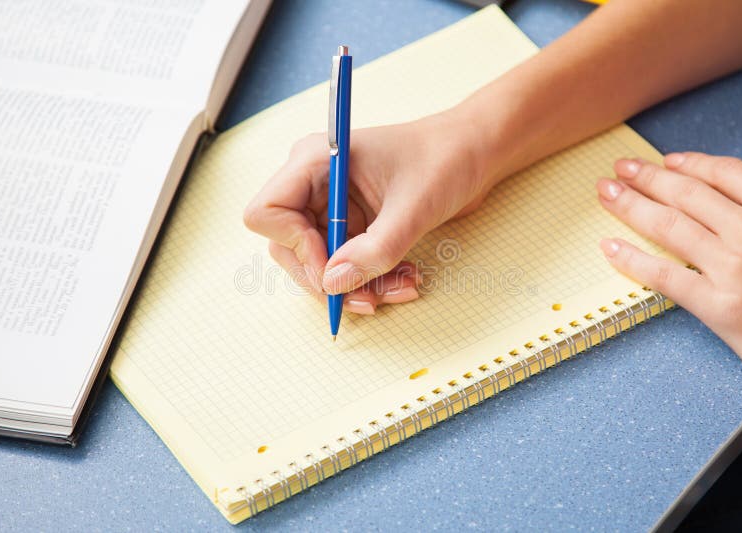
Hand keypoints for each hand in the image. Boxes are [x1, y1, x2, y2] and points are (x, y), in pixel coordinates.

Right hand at [243, 111, 491, 313]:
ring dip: (358, 286)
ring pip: (320, 264)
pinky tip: (406, 278)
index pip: (267, 213)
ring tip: (404, 287)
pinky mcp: (351, 223)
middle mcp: (314, 184)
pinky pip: (346, 265)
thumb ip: (374, 250)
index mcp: (316, 161)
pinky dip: (372, 280)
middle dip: (330, 280)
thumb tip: (333, 284)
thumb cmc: (446, 159)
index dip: (295, 246)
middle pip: (289, 248)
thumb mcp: (414, 208)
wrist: (475, 153)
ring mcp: (331, 205)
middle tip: (370, 299)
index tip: (335, 266)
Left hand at [596, 152, 741, 395]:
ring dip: (630, 205)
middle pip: (687, 194)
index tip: (663, 160)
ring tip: (607, 194)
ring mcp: (734, 269)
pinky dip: (632, 259)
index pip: (725, 174)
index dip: (688, 163)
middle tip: (620, 169)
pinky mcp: (720, 306)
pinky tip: (611, 248)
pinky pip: (665, 275)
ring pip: (668, 226)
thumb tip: (731, 205)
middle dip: (647, 177)